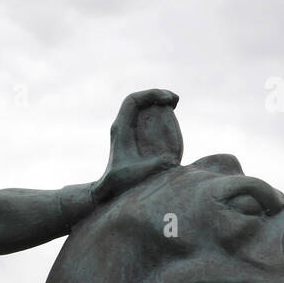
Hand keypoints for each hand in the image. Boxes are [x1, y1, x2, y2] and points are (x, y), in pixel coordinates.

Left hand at [93, 88, 180, 202]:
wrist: (107, 188)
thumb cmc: (120, 182)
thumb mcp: (137, 174)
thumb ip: (153, 168)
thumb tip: (171, 160)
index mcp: (120, 128)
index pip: (132, 100)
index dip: (151, 94)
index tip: (168, 101)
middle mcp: (122, 125)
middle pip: (137, 100)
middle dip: (157, 95)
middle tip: (175, 100)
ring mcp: (126, 129)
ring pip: (140, 106)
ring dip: (157, 101)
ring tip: (174, 104)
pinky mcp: (132, 135)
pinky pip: (143, 116)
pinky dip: (156, 111)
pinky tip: (169, 115)